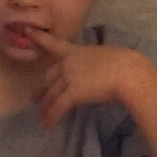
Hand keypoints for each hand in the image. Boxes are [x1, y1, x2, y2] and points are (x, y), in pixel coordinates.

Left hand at [29, 31, 151, 126]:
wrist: (128, 72)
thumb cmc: (124, 61)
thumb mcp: (105, 56)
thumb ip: (94, 63)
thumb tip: (96, 74)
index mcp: (77, 50)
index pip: (54, 44)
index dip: (39, 38)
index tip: (27, 32)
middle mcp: (68, 63)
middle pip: (50, 76)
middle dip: (43, 88)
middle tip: (36, 97)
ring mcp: (69, 78)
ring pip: (51, 94)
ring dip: (46, 106)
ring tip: (42, 116)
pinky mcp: (73, 94)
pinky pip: (58, 107)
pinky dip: (52, 117)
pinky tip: (48, 125)